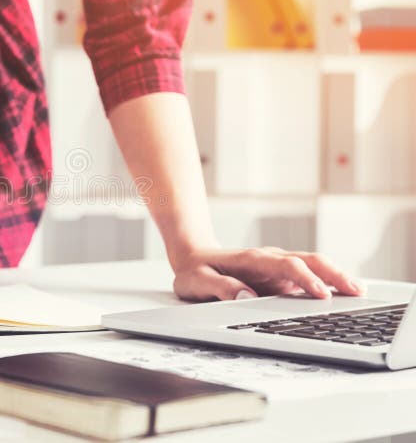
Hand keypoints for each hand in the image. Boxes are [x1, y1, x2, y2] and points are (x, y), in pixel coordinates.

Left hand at [170, 246, 365, 301]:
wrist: (193, 256)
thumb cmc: (195, 270)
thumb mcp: (196, 281)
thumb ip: (218, 288)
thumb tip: (245, 297)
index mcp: (252, 259)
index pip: (286, 266)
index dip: (305, 279)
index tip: (320, 294)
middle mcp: (269, 259)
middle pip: (309, 261)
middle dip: (334, 275)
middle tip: (357, 292)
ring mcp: (277, 267)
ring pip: (313, 266)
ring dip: (336, 277)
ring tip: (359, 292)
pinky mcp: (279, 276)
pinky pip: (308, 276)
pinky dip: (327, 282)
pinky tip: (342, 294)